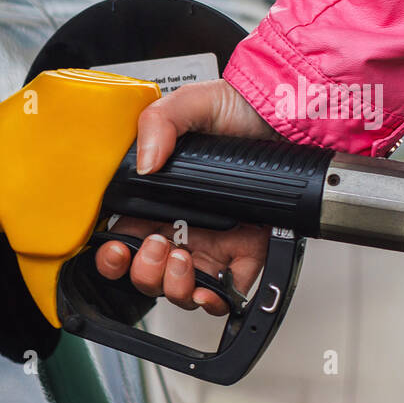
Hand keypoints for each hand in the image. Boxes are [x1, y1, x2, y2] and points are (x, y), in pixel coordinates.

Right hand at [95, 79, 277, 314]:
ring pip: (177, 289)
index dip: (112, 254)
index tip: (116, 249)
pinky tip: (211, 288)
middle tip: (157, 244)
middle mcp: (179, 227)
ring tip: (184, 258)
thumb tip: (144, 164)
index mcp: (156, 199)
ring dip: (173, 285)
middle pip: (145, 272)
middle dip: (143, 271)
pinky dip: (214, 300)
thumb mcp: (193, 101)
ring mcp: (210, 246)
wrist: (290, 119)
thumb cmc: (241, 110)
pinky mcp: (244, 257)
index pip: (121, 239)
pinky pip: (223, 294)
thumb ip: (158, 123)